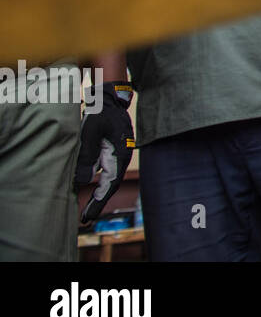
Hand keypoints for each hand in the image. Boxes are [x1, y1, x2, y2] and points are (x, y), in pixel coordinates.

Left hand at [76, 81, 135, 224]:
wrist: (109, 96)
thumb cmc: (100, 112)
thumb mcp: (90, 131)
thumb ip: (87, 155)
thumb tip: (84, 181)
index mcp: (119, 153)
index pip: (109, 183)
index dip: (98, 201)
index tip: (87, 216)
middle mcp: (120, 156)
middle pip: (109, 184)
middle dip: (97, 203)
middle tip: (84, 220)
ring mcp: (116, 154)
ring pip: (107, 178)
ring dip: (97, 193)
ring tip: (84, 209)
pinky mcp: (110, 150)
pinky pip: (104, 170)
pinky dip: (97, 181)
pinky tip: (87, 187)